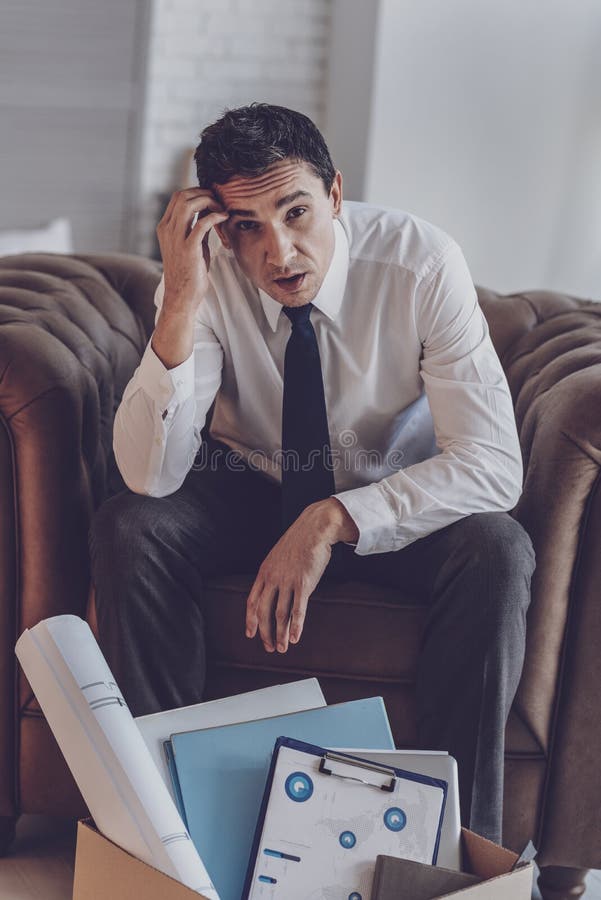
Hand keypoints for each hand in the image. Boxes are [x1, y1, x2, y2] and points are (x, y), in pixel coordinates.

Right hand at [156, 188, 228, 313]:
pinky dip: (215, 216)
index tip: (213, 198)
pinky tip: (224, 218)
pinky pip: (202, 223)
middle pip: (182, 196)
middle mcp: (167, 230)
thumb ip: (197, 227)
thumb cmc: (189, 272)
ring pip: (188, 204)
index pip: (178, 197)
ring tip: (221, 209)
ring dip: (208, 201)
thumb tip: (210, 210)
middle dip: (203, 193)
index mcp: (165, 227)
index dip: (197, 192)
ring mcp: (176, 238)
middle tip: (219, 201)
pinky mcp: (188, 248)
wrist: (181, 296)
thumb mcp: (191, 244)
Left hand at [245, 498, 358, 653]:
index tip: (251, 634)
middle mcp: (273, 578)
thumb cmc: (299, 542)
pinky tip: (295, 638)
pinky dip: (296, 626)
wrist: (314, 528)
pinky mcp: (304, 584)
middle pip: (264, 612)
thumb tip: (273, 588)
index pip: (252, 601)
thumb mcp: (278, 556)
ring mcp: (287, 582)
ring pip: (280, 614)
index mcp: (264, 572)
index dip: (251, 620)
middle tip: (269, 647)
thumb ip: (274, 573)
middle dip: (265, 632)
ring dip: (280, 634)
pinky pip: (298, 609)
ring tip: (282, 648)